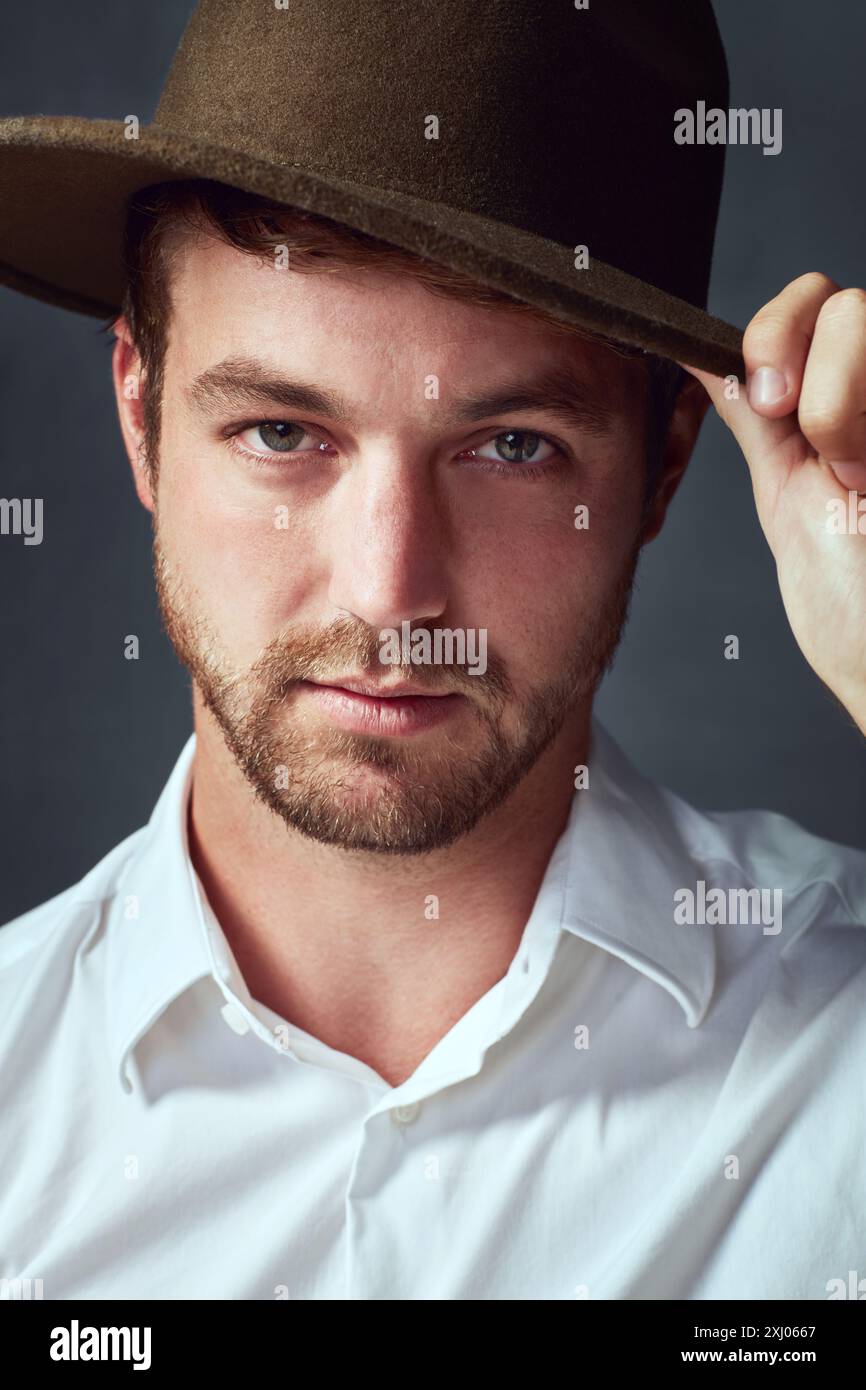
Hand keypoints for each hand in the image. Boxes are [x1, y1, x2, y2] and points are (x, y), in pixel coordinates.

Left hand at [678, 272, 865, 734]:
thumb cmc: (851, 598)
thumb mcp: (789, 490)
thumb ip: (757, 416)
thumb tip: (703, 357)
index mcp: (847, 397)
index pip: (813, 301)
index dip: (776, 332)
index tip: (765, 400)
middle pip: (844, 299)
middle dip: (799, 359)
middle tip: (804, 439)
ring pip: (863, 316)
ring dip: (838, 399)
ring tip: (855, 474)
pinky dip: (862, 416)